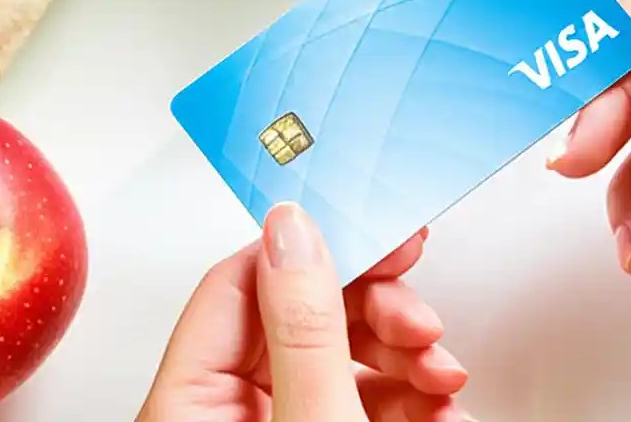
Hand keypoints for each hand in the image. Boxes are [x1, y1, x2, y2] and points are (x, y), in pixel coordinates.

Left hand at [138, 203, 470, 421]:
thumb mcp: (315, 421)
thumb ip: (304, 330)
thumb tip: (295, 228)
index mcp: (188, 402)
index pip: (240, 282)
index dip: (314, 249)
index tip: (378, 234)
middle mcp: (224, 411)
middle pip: (302, 316)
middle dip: (378, 313)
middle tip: (420, 318)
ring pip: (342, 357)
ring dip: (407, 357)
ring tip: (442, 378)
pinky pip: (360, 396)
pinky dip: (409, 396)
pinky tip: (439, 405)